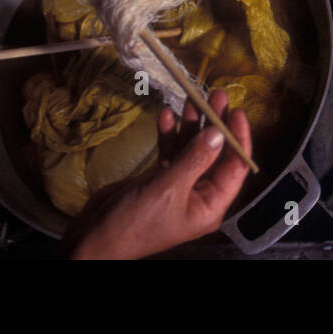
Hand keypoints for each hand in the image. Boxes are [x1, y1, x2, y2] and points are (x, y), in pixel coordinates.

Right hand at [68, 90, 252, 259]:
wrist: (94, 237)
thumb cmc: (135, 221)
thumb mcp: (167, 189)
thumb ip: (194, 159)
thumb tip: (219, 133)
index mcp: (210, 205)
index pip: (235, 168)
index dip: (238, 138)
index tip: (237, 111)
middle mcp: (199, 194)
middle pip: (215, 154)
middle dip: (215, 125)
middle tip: (216, 95)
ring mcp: (179, 185)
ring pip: (192, 149)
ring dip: (191, 125)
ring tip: (192, 98)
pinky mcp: (160, 178)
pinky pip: (171, 152)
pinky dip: (169, 135)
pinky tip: (165, 116)